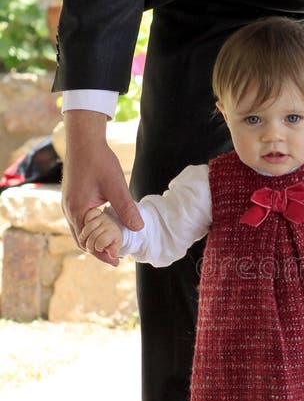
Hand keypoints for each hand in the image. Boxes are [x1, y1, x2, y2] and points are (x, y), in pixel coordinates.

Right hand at [62, 111, 142, 266]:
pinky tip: (105, 227)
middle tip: (117, 256)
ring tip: (112, 245)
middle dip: (98, 250)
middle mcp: (69, 211)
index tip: (118, 261)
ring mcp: (68, 205)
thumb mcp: (116, 186)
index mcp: (78, 211)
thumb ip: (126, 208)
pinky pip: (80, 221)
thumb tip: (138, 228)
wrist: (83, 140)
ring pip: (80, 232)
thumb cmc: (98, 160)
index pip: (89, 243)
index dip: (103, 253)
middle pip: (82, 241)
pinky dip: (91, 229)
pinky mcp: (72, 198)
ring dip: (94, 240)